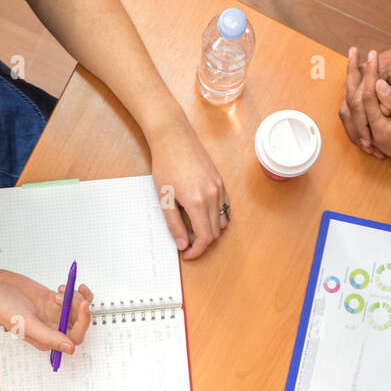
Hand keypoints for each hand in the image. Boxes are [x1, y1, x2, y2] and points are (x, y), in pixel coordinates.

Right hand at [0, 267, 92, 353]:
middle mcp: (52, 328)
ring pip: (77, 309)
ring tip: (62, 290)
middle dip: (81, 308)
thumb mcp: (27, 324)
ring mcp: (54, 313)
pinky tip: (61, 287)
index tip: (82, 306)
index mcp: (47, 339)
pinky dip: (72, 291)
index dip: (82, 323)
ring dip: (75, 298)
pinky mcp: (53, 300)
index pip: (74, 337)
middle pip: (78, 323)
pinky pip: (71, 298)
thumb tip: (70, 348)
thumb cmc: (3, 308)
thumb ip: (49, 337)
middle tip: (77, 294)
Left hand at [148, 113, 228, 258]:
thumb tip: (183, 244)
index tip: (186, 254)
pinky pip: (225, 207)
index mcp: (198, 202)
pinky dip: (216, 217)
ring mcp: (219, 187)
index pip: (204, 238)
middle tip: (186, 242)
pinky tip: (202, 215)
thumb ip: (175, 224)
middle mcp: (213, 195)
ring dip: (210, 230)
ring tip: (193, 228)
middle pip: (215, 232)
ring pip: (222, 221)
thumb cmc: (166, 164)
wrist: (173, 137)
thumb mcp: (165, 198)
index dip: (196, 251)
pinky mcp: (220, 181)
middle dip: (202, 243)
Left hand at [341, 50, 390, 181]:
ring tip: (353, 62)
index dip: (369, 72)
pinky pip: (358, 113)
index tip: (372, 52)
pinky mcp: (376, 134)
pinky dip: (355, 96)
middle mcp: (371, 132)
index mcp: (380, 129)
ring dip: (351, 84)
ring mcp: (372, 134)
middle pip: (353, 101)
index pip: (367, 96)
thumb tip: (378, 85)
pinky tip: (358, 84)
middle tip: (354, 51)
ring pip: (352, 107)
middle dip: (353, 74)